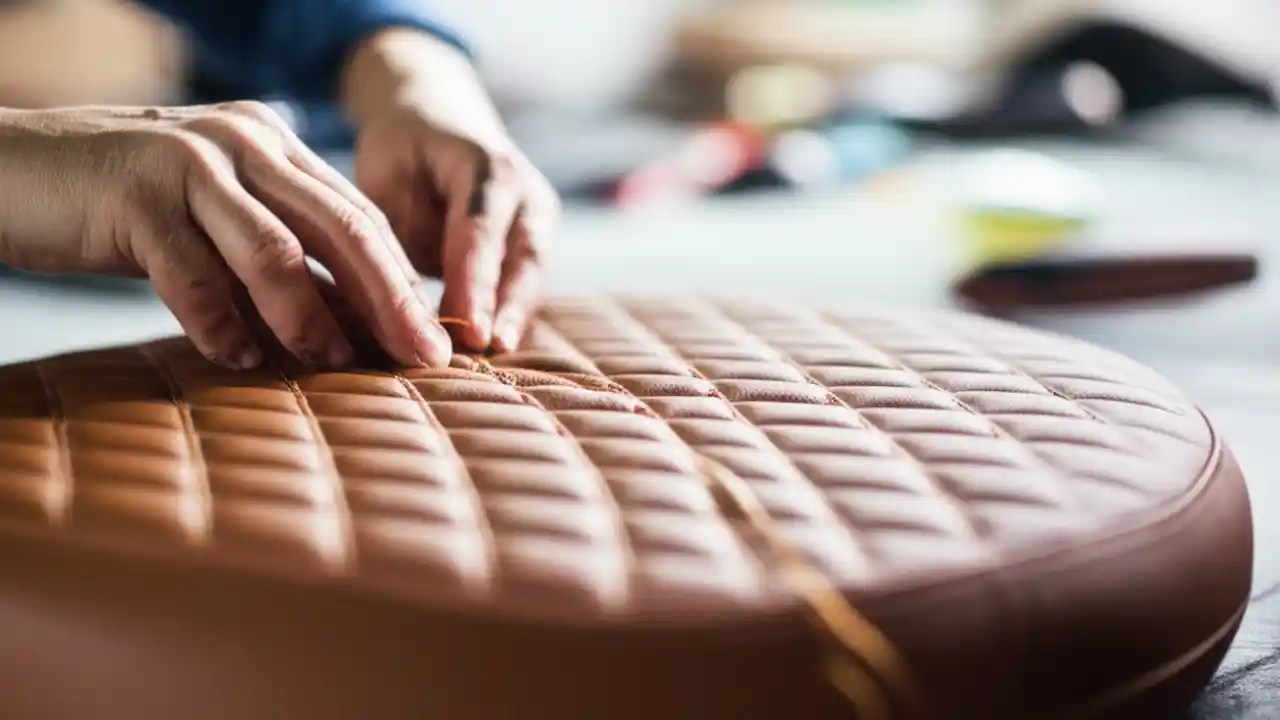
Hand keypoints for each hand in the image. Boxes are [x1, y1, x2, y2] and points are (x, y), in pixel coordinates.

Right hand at [0, 103, 450, 368]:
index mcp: (271, 143)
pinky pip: (194, 275)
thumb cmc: (126, 206)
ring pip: (277, 251)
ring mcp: (188, 166)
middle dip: (390, 299)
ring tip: (331, 361)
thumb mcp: (215, 216)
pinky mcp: (134, 198)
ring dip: (311, 316)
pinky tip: (239, 356)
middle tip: (422, 356)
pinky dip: (222, 324)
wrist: (11, 168)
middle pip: (342, 228)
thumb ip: (277, 254)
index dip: (402, 278)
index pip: (359, 215)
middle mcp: (242, 144)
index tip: (433, 335)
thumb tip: (351, 329)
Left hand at [343, 29, 559, 352]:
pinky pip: (525, 286)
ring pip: (532, 276)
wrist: (440, 122)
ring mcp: (538, 220)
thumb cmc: (403, 153)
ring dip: (513, 319)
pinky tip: (489, 351)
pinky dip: (508, 317)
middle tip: (486, 348)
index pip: (478, 229)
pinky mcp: (535, 246)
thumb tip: (396, 303)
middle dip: (507, 307)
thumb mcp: (387, 178)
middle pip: (524, 255)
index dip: (474, 281)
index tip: (466, 328)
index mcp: (486, 165)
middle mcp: (525, 192)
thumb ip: (397, 233)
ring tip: (491, 363)